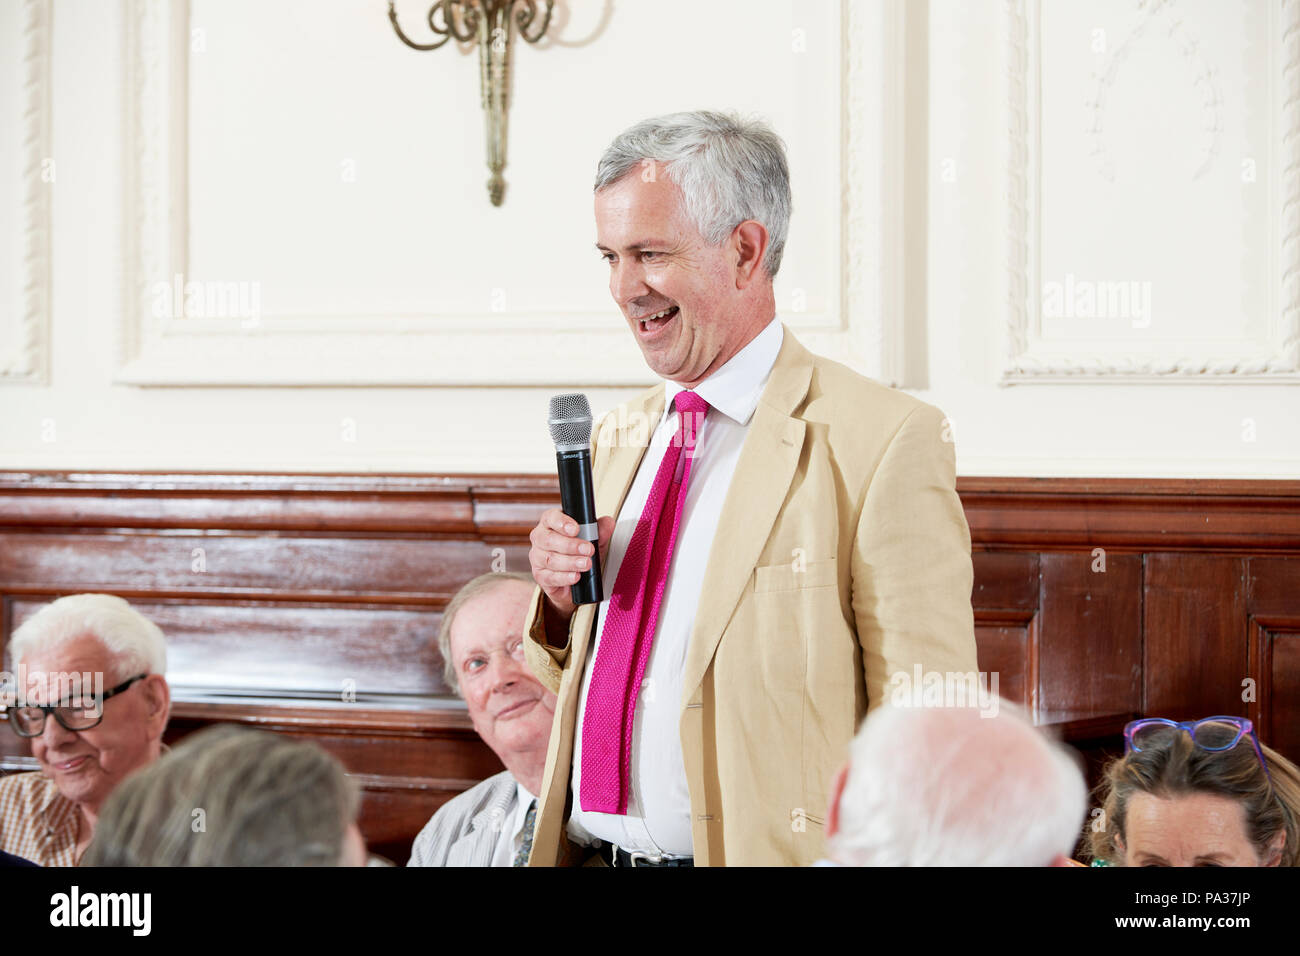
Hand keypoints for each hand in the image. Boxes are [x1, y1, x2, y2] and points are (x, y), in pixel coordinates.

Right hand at [529, 508, 614, 629]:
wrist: (578, 578)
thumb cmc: (580, 552)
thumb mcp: (594, 539)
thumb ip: (600, 530)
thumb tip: (608, 523)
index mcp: (551, 523)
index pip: (551, 517)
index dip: (562, 522)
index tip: (576, 529)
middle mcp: (540, 538)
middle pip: (549, 539)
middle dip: (570, 545)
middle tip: (588, 549)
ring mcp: (537, 558)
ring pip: (550, 559)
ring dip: (570, 562)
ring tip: (586, 564)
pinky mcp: (540, 576)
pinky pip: (550, 577)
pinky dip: (564, 577)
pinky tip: (575, 576)